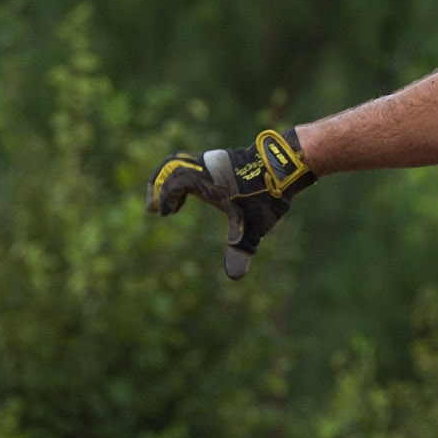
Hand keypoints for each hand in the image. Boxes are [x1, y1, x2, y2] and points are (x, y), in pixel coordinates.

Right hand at [145, 125, 316, 280]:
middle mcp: (205, 166)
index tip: (161, 214)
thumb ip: (240, 250)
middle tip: (152, 207)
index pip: (173, 182)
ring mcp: (213, 160)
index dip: (163, 197)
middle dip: (157, 186)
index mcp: (205, 179)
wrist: (285, 167)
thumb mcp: (253, 227)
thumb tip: (234, 277)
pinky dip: (186, 178)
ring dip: (170, 180)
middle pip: (170, 166)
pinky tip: (197, 197)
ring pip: (181, 161)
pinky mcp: (222, 160)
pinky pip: (195, 163)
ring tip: (172, 204)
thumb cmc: (267, 196)